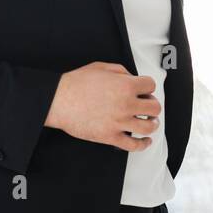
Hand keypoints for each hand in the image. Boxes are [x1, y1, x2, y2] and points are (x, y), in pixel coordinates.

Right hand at [45, 62, 160, 151]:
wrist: (58, 100)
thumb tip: (132, 79)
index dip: (147, 87)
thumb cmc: (76, 83)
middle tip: (147, 106)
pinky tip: (146, 140)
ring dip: (152, 124)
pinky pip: (134, 145)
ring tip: (150, 122)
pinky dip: (143, 144)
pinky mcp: (110, 137)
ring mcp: (119, 122)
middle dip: (152, 106)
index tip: (144, 91)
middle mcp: (126, 104)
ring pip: (149, 127)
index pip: (151, 86)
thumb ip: (121, 71)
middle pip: (154, 107)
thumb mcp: (101, 67)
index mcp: (125, 85)